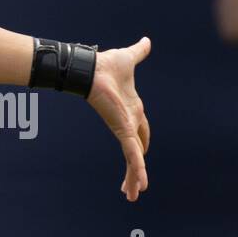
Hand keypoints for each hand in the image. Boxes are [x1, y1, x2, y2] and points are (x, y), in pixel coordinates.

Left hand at [86, 36, 151, 201]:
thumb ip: (139, 52)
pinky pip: (133, 154)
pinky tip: (138, 186)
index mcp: (132, 109)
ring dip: (134, 178)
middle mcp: (128, 122)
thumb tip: (147, 40)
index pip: (140, 133)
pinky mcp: (122, 130)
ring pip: (133, 159)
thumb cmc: (105, 64)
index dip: (142, 145)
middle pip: (137, 151)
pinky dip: (137, 170)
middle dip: (135, 169)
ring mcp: (124, 128)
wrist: (90, 68)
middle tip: (132, 187)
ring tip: (132, 195)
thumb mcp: (129, 59)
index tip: (140, 156)